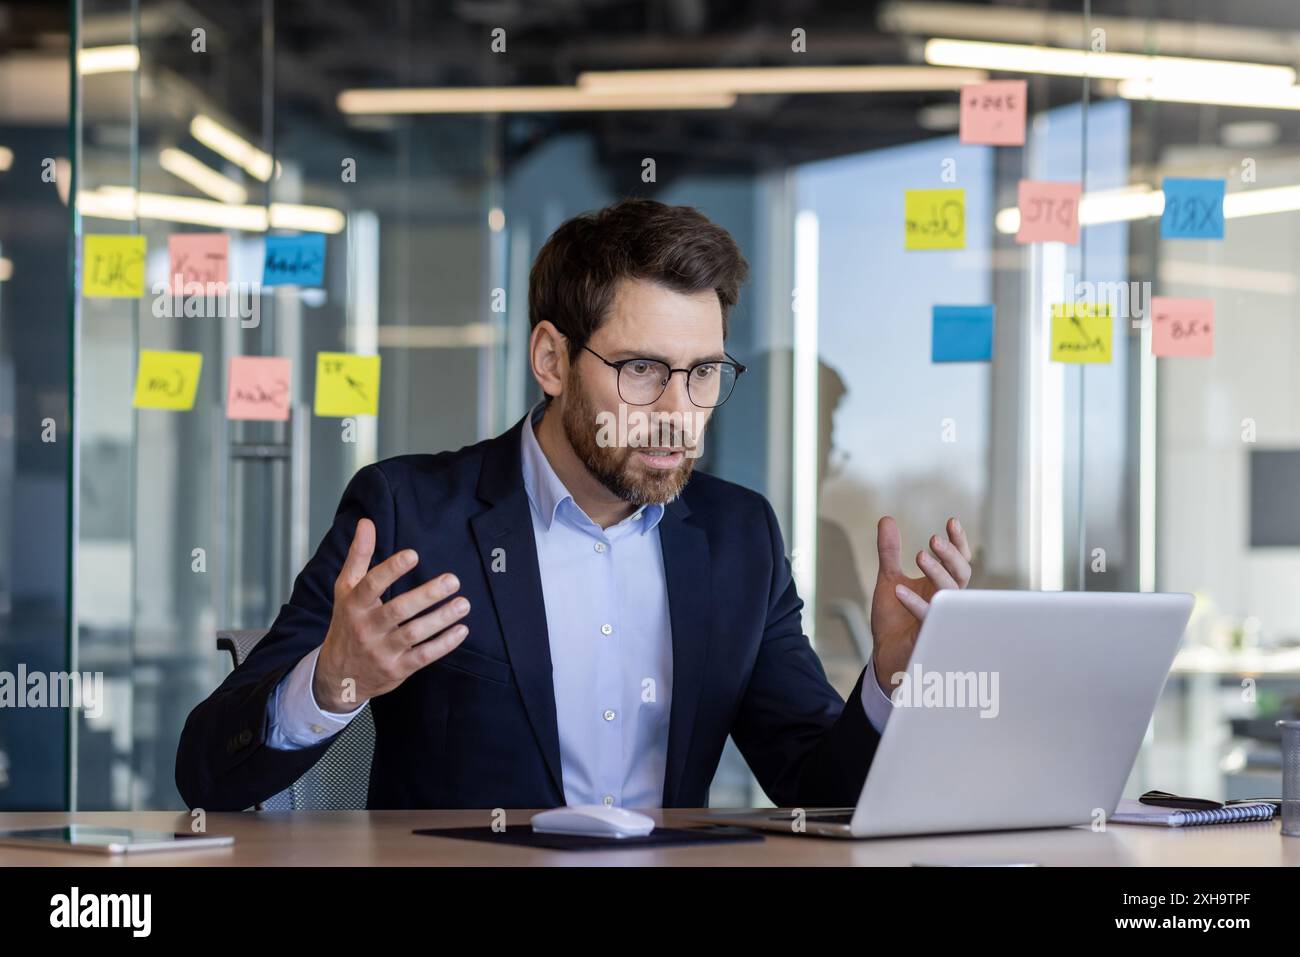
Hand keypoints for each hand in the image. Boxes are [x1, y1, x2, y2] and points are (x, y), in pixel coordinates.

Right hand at [313, 518, 470, 711]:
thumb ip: (359, 556)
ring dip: (441, 618)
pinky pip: (423, 657)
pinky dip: (444, 644)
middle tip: (453, 580)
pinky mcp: (396, 669)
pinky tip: (462, 629)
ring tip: (463, 603)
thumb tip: (366, 522)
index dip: (391, 569)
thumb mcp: (346, 590)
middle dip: (426, 595)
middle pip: (398, 610)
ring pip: (414, 633)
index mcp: (354, 604)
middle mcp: (366, 628)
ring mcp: (381, 651)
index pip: (371, 585)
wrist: (338, 675)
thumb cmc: (347, 623)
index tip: (414, 555)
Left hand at [870, 515, 971, 696]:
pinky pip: (927, 617)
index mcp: (939, 584)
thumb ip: (890, 551)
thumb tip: (887, 519)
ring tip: (919, 555)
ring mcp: (938, 616)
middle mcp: (944, 599)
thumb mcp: (889, 578)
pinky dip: (915, 602)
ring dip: (937, 572)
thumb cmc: (894, 617)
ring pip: (950, 593)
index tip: (951, 521)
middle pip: (960, 574)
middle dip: (950, 555)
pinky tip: (900, 589)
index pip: (957, 560)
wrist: (885, 653)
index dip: (958, 542)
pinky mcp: (927, 634)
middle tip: (933, 539)